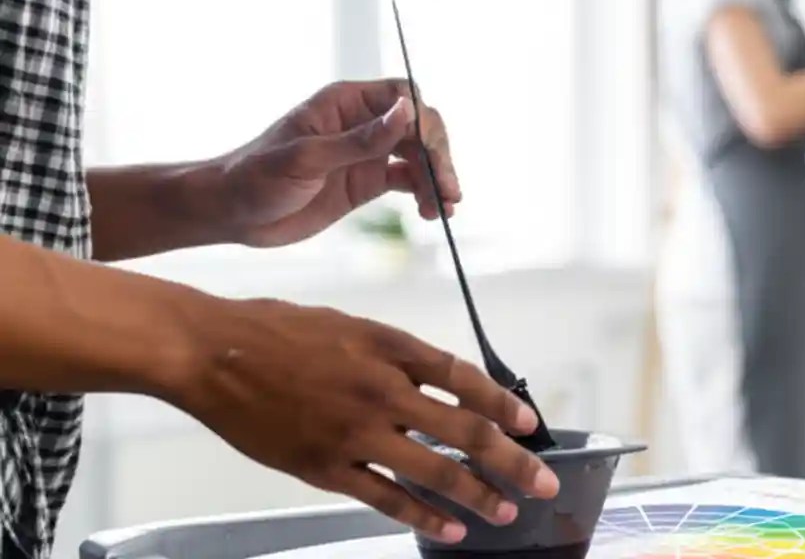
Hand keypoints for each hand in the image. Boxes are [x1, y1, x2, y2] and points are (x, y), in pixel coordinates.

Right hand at [170, 298, 559, 541]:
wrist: (213, 352)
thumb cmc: (278, 330)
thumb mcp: (349, 325)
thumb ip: (397, 354)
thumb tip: (443, 381)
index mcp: (389, 347)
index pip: (464, 379)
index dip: (503, 405)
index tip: (531, 423)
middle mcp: (381, 390)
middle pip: (464, 432)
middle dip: (513, 461)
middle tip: (545, 483)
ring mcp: (354, 433)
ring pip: (434, 471)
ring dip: (479, 495)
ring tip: (508, 512)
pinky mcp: (324, 468)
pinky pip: (386, 498)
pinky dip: (423, 515)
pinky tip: (450, 526)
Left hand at [216, 79, 459, 247]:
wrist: (231, 214)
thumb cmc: (256, 177)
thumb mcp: (307, 158)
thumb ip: (360, 139)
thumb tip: (407, 112)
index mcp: (344, 102)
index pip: (401, 96)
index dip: (422, 119)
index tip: (430, 152)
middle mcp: (361, 123)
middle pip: (418, 127)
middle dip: (437, 155)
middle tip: (447, 188)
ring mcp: (366, 154)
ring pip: (418, 156)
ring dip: (437, 177)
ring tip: (445, 207)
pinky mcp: (367, 183)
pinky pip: (408, 181)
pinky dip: (426, 193)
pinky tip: (435, 211)